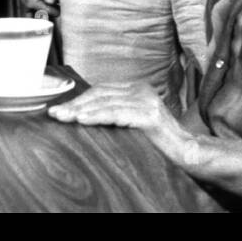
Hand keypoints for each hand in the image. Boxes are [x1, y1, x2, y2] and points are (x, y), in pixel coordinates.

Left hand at [48, 84, 198, 169]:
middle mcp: (141, 90)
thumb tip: (81, 116)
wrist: (186, 152)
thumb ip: (114, 114)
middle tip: (55, 113)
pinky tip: (83, 120)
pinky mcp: (149, 115)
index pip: (101, 90)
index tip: (59, 107)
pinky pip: (117, 113)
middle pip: (100, 94)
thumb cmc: (157, 141)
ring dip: (81, 110)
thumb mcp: (132, 123)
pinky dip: (98, 116)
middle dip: (75, 104)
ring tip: (64, 117)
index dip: (79, 98)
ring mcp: (146, 101)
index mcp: (136, 89)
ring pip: (106, 102)